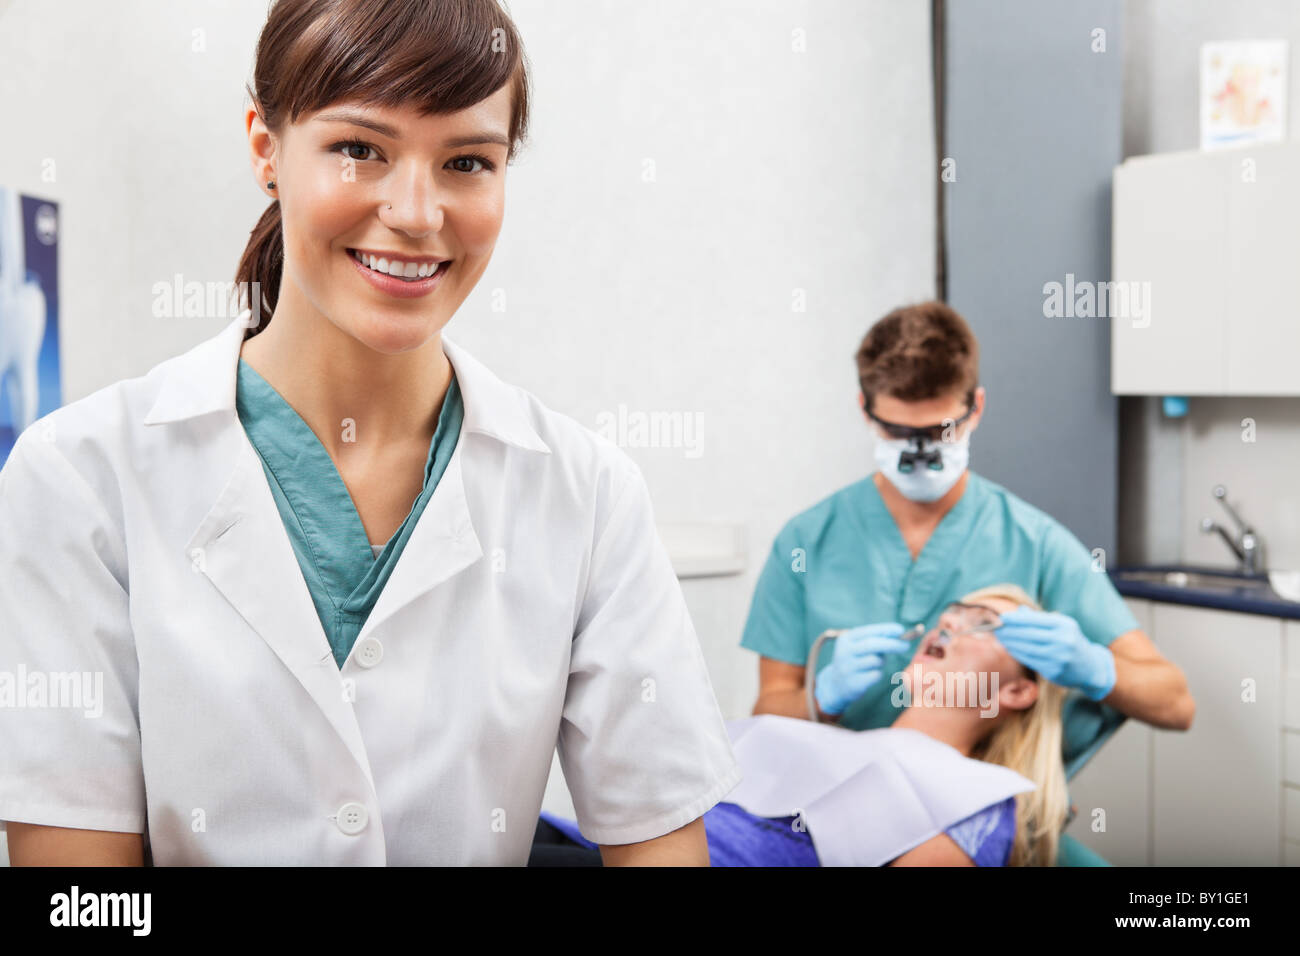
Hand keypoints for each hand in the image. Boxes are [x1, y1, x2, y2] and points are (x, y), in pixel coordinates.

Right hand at [814, 622, 911, 714]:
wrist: (836, 684)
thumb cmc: (856, 660)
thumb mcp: (859, 646)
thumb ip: (876, 639)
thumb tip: (901, 635)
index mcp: (846, 639)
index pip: (868, 631)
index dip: (885, 629)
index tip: (900, 630)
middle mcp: (844, 652)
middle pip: (872, 644)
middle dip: (892, 644)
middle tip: (906, 645)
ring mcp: (847, 668)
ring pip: (876, 660)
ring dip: (882, 661)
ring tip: (874, 664)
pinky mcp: (854, 683)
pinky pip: (876, 674)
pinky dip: (878, 673)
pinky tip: (869, 675)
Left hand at [994, 606, 1115, 699]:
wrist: (1091, 668)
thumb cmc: (1071, 641)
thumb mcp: (1061, 626)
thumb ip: (1040, 619)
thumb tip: (1018, 611)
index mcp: (1065, 625)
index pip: (1035, 620)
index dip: (1016, 619)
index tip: (1002, 617)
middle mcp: (1063, 640)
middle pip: (1028, 634)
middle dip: (1009, 630)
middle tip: (995, 627)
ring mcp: (1059, 657)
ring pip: (1027, 648)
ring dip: (1010, 642)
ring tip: (1000, 637)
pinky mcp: (1054, 671)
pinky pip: (1030, 660)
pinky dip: (1017, 653)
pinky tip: (1009, 648)